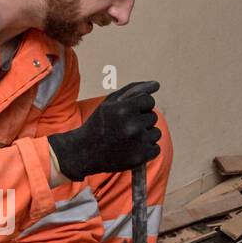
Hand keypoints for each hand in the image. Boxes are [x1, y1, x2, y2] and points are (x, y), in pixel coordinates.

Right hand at [47, 81, 161, 180]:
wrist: (84, 152)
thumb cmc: (99, 123)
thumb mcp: (110, 102)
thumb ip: (133, 90)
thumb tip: (157, 84)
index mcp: (124, 108)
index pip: (149, 101)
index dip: (139, 106)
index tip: (127, 113)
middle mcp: (132, 125)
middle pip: (153, 117)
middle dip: (141, 121)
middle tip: (123, 128)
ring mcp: (138, 143)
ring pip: (156, 133)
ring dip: (145, 135)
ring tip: (127, 139)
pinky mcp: (141, 157)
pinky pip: (156, 149)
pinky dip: (146, 150)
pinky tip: (131, 150)